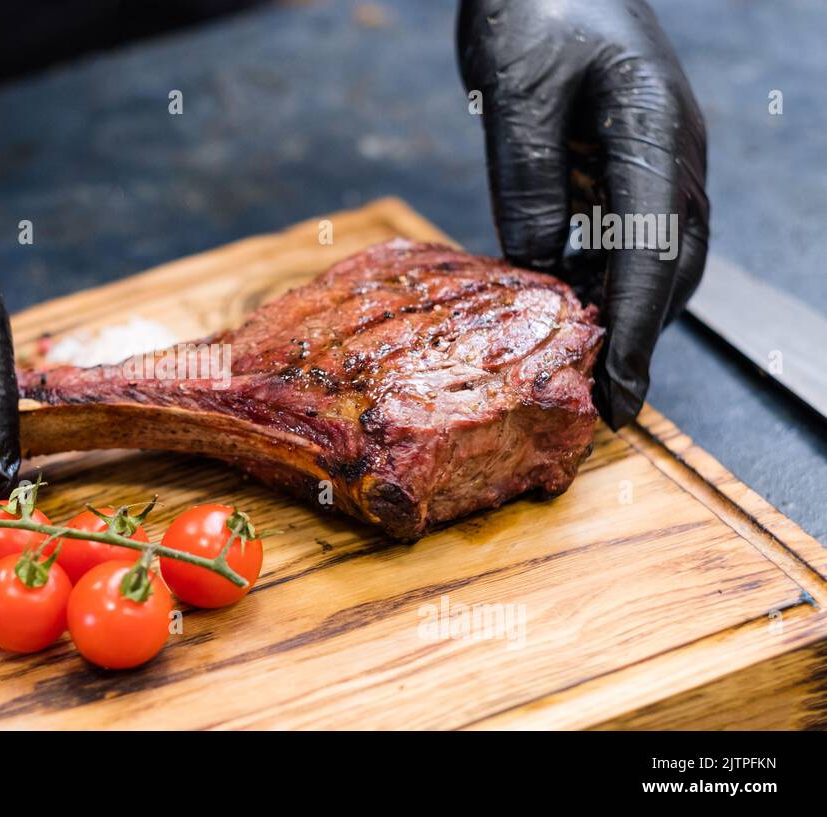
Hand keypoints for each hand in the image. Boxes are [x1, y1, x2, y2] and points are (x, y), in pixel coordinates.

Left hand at [457, 0, 708, 428]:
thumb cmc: (530, 5)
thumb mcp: (517, 98)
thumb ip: (530, 188)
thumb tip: (539, 273)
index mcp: (656, 130)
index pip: (654, 253)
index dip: (634, 332)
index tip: (617, 394)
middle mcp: (673, 147)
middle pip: (670, 264)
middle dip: (639, 336)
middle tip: (602, 403)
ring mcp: (658, 149)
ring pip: (656, 252)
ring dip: (625, 310)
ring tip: (585, 368)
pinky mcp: (629, 151)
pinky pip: (629, 227)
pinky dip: (605, 273)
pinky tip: (568, 300)